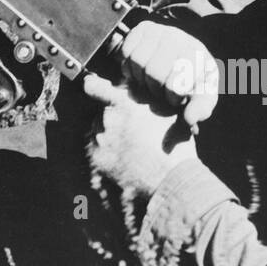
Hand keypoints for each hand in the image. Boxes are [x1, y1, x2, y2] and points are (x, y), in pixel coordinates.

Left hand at [84, 76, 196, 198]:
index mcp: (123, 103)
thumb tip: (129, 88)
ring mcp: (100, 140)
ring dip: (110, 134)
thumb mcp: (165, 109)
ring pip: (98, 130)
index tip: (92, 87)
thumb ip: (142, 96)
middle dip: (114, 117)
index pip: (93, 87)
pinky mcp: (97, 159)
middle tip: (134, 130)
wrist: (171, 179)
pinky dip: (107, 152)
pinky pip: (97, 149)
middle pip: (102, 111)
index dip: (93, 87)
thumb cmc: (174, 143)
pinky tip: (127, 158)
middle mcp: (107, 119)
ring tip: (134, 147)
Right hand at [115, 20, 219, 130]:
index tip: (176, 99)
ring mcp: (161, 30)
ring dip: (139, 77)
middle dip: (154, 88)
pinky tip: (138, 70)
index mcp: (197, 55)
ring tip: (148, 81)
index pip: (175, 83)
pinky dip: (127, 65)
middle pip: (153, 71)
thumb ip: (201, 107)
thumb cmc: (194, 77)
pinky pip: (126, 50)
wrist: (186, 54)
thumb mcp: (204, 93)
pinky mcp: (144, 28)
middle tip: (159, 91)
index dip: (172, 97)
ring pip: (137, 59)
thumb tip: (188, 119)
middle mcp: (179, 37)